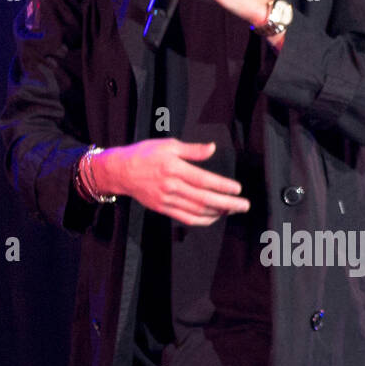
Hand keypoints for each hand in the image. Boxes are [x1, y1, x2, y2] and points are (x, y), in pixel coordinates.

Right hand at [99, 138, 249, 225]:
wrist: (120, 171)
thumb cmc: (144, 154)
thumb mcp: (168, 145)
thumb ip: (192, 150)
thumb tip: (212, 148)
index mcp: (174, 169)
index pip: (204, 180)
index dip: (222, 186)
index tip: (237, 189)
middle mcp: (171, 186)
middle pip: (204, 198)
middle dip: (227, 203)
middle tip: (244, 205)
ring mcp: (166, 200)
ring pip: (197, 210)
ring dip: (218, 212)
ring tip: (233, 210)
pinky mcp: (162, 208)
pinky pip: (186, 218)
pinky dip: (202, 220)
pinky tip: (214, 217)